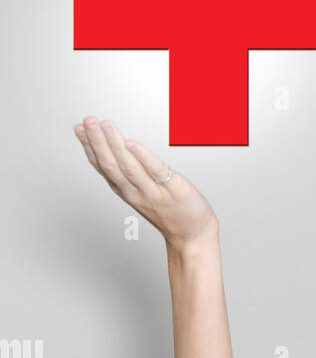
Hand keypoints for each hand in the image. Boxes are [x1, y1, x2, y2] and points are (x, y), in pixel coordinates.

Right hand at [73, 116, 218, 251]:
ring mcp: (153, 191)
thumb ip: (129, 173)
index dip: (89, 147)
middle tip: (88, 121)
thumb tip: (118, 146)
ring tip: (105, 125)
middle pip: (111, 165)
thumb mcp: (141, 192)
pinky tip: (132, 144)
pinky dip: (143, 157)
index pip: (103, 166)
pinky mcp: (173, 189)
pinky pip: (156, 171)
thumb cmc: (170, 212)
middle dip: (97, 142)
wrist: (192, 236)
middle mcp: (136, 192)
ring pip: (129, 167)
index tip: (79, 128)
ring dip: (115, 145)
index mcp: (126, 190)